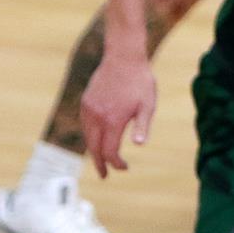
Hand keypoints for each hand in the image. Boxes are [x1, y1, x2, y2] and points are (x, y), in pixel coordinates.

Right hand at [81, 54, 156, 178]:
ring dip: (94, 150)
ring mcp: (88, 109)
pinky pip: (85, 124)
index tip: (124, 168)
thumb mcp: (148, 104)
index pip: (110, 151)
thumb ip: (143, 126)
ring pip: (88, 136)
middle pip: (94, 147)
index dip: (116, 163)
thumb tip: (139, 145)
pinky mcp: (86, 102)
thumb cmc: (140, 81)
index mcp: (113, 120)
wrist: (123, 57)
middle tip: (105, 175)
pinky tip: (97, 140)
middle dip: (99, 163)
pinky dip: (90, 136)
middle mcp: (97, 116)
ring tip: (101, 160)